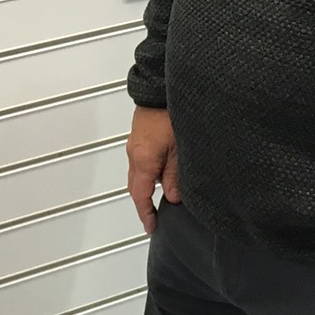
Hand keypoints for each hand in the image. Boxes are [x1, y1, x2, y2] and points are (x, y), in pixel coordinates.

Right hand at [125, 106, 179, 233]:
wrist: (159, 88)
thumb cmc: (171, 115)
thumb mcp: (180, 150)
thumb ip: (175, 176)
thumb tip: (173, 197)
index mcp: (144, 160)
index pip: (140, 195)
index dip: (145, 214)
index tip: (151, 227)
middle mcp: (134, 154)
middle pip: (135, 186)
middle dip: (144, 203)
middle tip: (154, 217)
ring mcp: (134, 145)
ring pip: (138, 173)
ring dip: (147, 187)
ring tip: (162, 198)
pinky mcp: (139, 137)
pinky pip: (140, 161)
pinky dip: (149, 172)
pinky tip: (162, 173)